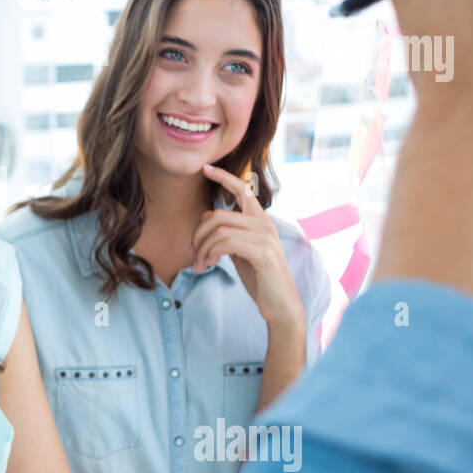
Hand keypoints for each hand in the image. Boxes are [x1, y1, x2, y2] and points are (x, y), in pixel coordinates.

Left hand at [193, 164, 304, 328]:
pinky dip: (211, 254)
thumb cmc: (259, 278)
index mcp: (260, 221)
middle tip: (192, 253)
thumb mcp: (238, 252)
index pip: (242, 190)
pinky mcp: (263, 253)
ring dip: (203, 249)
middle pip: (218, 216)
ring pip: (219, 230)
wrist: (279, 304)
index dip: (223, 177)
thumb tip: (206, 214)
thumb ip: (226, 233)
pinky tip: (208, 266)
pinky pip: (227, 243)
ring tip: (200, 265)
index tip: (204, 168)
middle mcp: (265, 224)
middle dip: (198, 234)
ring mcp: (266, 237)